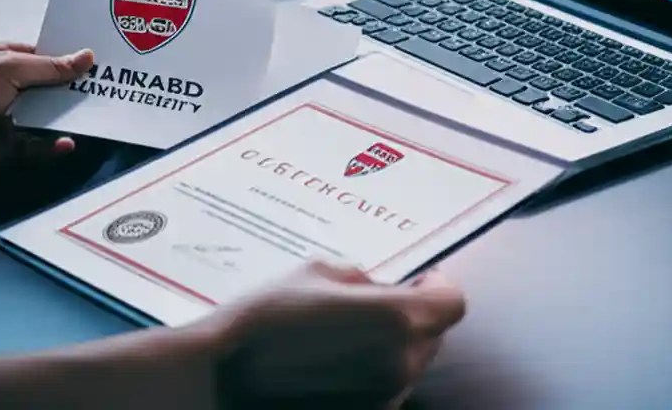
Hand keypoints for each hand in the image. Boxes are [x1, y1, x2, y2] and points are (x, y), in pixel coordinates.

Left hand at [0, 42, 93, 183]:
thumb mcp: (9, 68)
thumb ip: (51, 68)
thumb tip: (89, 57)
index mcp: (7, 61)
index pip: (48, 59)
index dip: (73, 60)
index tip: (106, 62)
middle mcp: (12, 89)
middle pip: (55, 90)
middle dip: (80, 90)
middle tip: (116, 90)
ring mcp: (12, 120)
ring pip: (51, 119)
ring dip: (72, 119)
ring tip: (102, 117)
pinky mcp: (11, 149)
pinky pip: (39, 148)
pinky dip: (54, 147)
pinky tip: (68, 144)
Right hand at [194, 261, 465, 407]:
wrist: (220, 379)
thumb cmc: (263, 321)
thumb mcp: (317, 273)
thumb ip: (362, 277)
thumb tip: (378, 284)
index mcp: (396, 318)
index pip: (451, 302)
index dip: (436, 287)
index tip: (418, 280)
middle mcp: (400, 362)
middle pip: (433, 334)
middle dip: (412, 315)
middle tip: (375, 305)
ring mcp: (384, 397)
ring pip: (410, 364)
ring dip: (393, 346)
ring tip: (346, 336)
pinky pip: (385, 389)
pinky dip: (372, 373)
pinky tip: (334, 364)